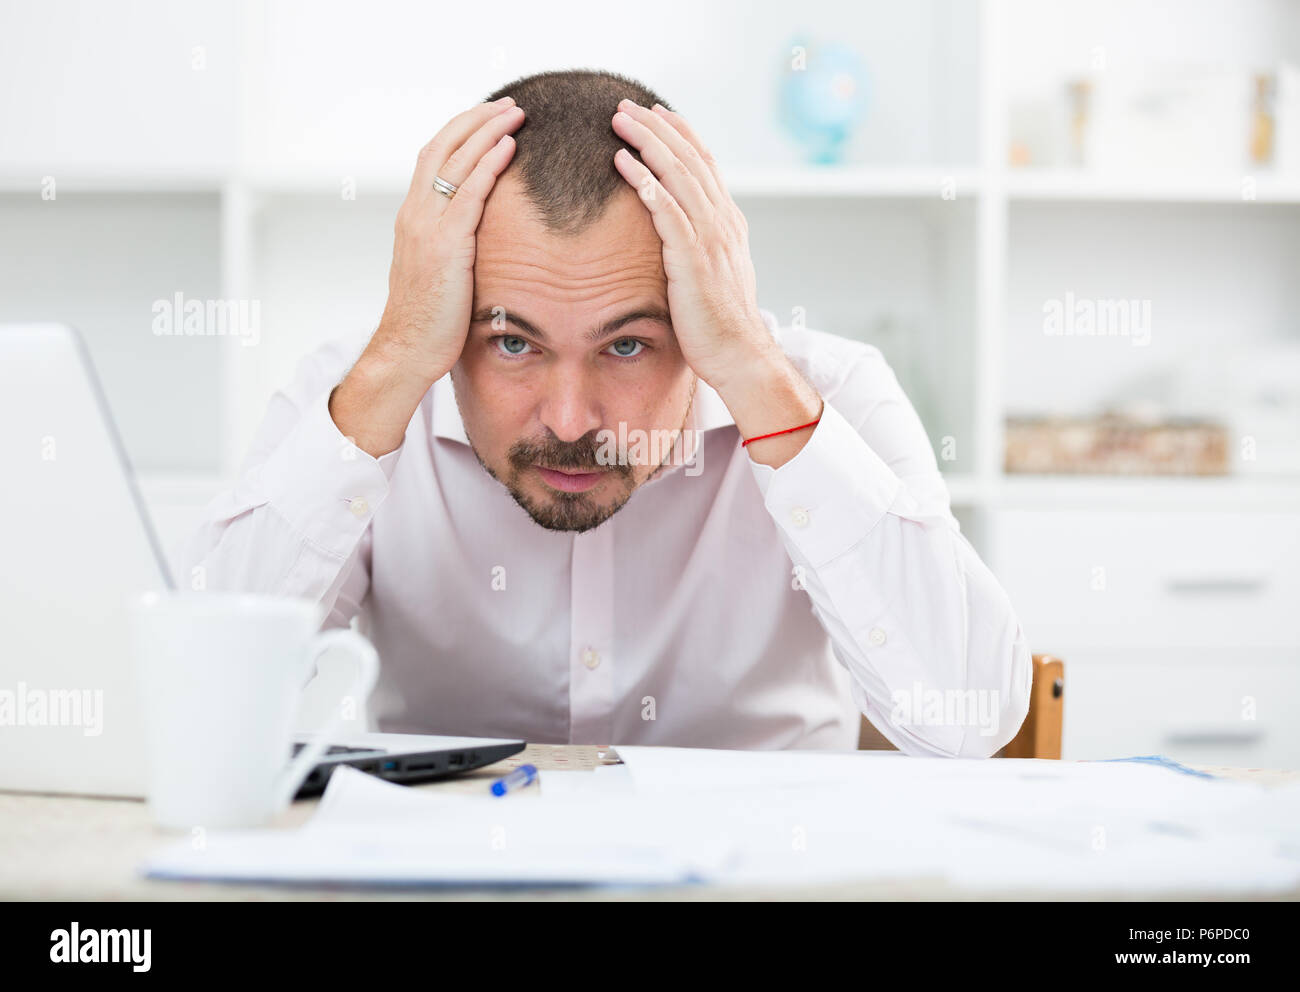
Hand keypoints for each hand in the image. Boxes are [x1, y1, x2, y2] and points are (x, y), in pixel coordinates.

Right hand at [332, 97, 523, 455]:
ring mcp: (427, 228)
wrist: (406, 351)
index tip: (490, 117)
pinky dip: (488, 165)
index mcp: (413, 218)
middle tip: (509, 104)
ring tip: (515, 113)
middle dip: (477, 120)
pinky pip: (468, 194)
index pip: (434, 157)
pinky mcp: (444, 246)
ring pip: (455, 161)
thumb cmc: (428, 321)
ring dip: (487, 132)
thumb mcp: (440, 273)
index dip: (462, 132)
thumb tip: (481, 240)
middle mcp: (415, 214)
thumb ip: (455, 247)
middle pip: (443, 147)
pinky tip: (509, 147)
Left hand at [610, 100, 777, 392]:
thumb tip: (681, 241)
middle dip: (657, 128)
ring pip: (678, 174)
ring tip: (618, 121)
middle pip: (689, 159)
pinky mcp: (693, 259)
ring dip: (647, 142)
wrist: (740, 356)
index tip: (656, 113)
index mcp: (729, 224)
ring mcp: (711, 238)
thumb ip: (701, 250)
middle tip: (626, 106)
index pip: (705, 164)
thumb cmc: (721, 326)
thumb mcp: (713, 278)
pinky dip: (645, 181)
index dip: (681, 135)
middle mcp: (723, 222)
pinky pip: (666, 209)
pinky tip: (623, 162)